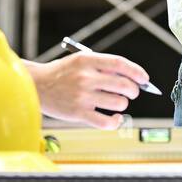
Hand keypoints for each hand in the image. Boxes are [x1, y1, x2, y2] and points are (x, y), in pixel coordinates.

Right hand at [26, 51, 149, 129]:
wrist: (36, 86)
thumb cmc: (61, 74)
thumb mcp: (79, 61)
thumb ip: (102, 67)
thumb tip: (131, 78)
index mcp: (87, 60)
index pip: (120, 64)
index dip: (137, 72)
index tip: (145, 79)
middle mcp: (85, 77)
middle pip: (123, 85)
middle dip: (134, 90)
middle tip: (132, 92)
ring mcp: (82, 96)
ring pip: (119, 103)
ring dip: (122, 104)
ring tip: (116, 102)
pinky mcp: (78, 114)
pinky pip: (106, 121)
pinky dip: (115, 121)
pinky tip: (115, 118)